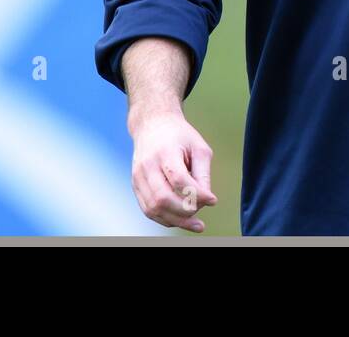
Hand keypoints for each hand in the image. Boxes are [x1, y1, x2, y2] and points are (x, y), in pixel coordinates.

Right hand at [127, 108, 217, 232]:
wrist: (152, 125)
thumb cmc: (180, 136)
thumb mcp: (198, 147)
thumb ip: (203, 174)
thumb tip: (208, 200)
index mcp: (165, 151)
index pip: (179, 179)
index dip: (197, 194)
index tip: (213, 200)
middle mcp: (147, 165)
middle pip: (163, 198)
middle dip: (186, 211)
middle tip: (202, 210)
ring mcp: (138, 177)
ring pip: (154, 208)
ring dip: (176, 220)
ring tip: (195, 223)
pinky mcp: (135, 185)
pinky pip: (148, 210)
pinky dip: (165, 219)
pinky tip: (181, 219)